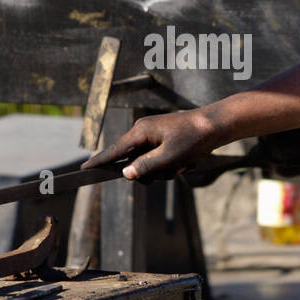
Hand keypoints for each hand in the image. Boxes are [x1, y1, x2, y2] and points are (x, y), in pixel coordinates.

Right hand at [81, 109, 220, 182]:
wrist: (215, 126)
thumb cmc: (193, 138)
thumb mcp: (169, 157)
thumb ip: (145, 166)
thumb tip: (125, 173)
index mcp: (140, 131)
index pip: (114, 150)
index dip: (99, 161)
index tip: (84, 170)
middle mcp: (143, 131)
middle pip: (134, 163)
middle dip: (152, 172)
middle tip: (173, 168)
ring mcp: (153, 136)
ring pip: (148, 165)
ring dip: (165, 170)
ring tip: (183, 163)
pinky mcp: (163, 140)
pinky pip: (159, 161)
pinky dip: (171, 166)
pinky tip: (186, 161)